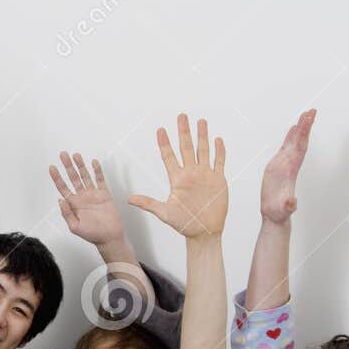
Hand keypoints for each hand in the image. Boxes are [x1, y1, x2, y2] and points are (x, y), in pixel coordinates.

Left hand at [50, 152, 125, 247]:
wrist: (109, 237)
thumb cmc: (92, 235)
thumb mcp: (75, 227)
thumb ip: (67, 214)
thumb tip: (60, 200)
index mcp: (74, 204)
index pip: (63, 187)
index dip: (57, 177)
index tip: (52, 167)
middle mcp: (82, 197)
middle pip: (73, 178)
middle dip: (67, 166)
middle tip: (63, 155)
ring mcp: (93, 194)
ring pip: (85, 176)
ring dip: (80, 165)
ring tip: (76, 155)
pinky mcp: (104, 194)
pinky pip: (100, 180)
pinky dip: (97, 171)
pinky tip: (94, 162)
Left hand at [129, 114, 227, 238]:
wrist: (204, 232)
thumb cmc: (184, 224)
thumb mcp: (164, 213)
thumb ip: (148, 203)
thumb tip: (129, 199)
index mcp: (177, 179)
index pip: (169, 156)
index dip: (164, 143)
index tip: (160, 130)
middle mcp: (190, 174)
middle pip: (186, 148)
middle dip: (184, 132)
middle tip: (181, 116)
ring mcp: (204, 175)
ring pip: (203, 150)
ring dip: (202, 136)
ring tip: (200, 121)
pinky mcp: (218, 180)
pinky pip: (219, 162)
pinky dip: (219, 151)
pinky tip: (218, 139)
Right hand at [260, 109, 315, 223]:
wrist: (276, 213)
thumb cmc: (279, 211)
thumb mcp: (284, 209)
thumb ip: (289, 205)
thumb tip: (292, 203)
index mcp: (292, 169)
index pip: (300, 147)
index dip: (304, 133)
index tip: (307, 120)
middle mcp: (291, 163)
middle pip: (300, 141)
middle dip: (305, 126)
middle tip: (311, 111)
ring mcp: (286, 163)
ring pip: (294, 141)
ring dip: (300, 128)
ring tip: (305, 114)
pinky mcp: (279, 164)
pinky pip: (286, 146)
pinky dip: (290, 136)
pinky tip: (293, 128)